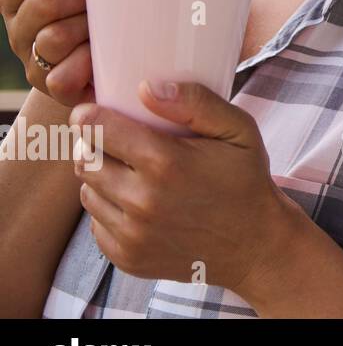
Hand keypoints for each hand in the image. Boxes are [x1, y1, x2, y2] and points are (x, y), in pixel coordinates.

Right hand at [0, 0, 101, 106]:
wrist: (106, 64)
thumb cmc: (95, 5)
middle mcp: (19, 26)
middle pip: (43, 3)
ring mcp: (33, 59)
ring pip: (54, 38)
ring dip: (89, 29)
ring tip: (111, 25)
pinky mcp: (52, 88)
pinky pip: (61, 77)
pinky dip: (84, 66)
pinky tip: (102, 58)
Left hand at [70, 79, 299, 294]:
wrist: (254, 244)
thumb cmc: (245, 180)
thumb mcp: (238, 130)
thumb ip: (196, 102)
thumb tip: (146, 88)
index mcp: (166, 163)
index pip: (98, 130)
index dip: (89, 116)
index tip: (90, 112)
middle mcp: (143, 201)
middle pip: (85, 161)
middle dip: (93, 146)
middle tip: (114, 142)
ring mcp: (133, 234)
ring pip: (88, 193)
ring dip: (101, 179)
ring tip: (130, 173)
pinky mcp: (128, 257)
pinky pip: (97, 224)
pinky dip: (111, 210)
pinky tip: (138, 204)